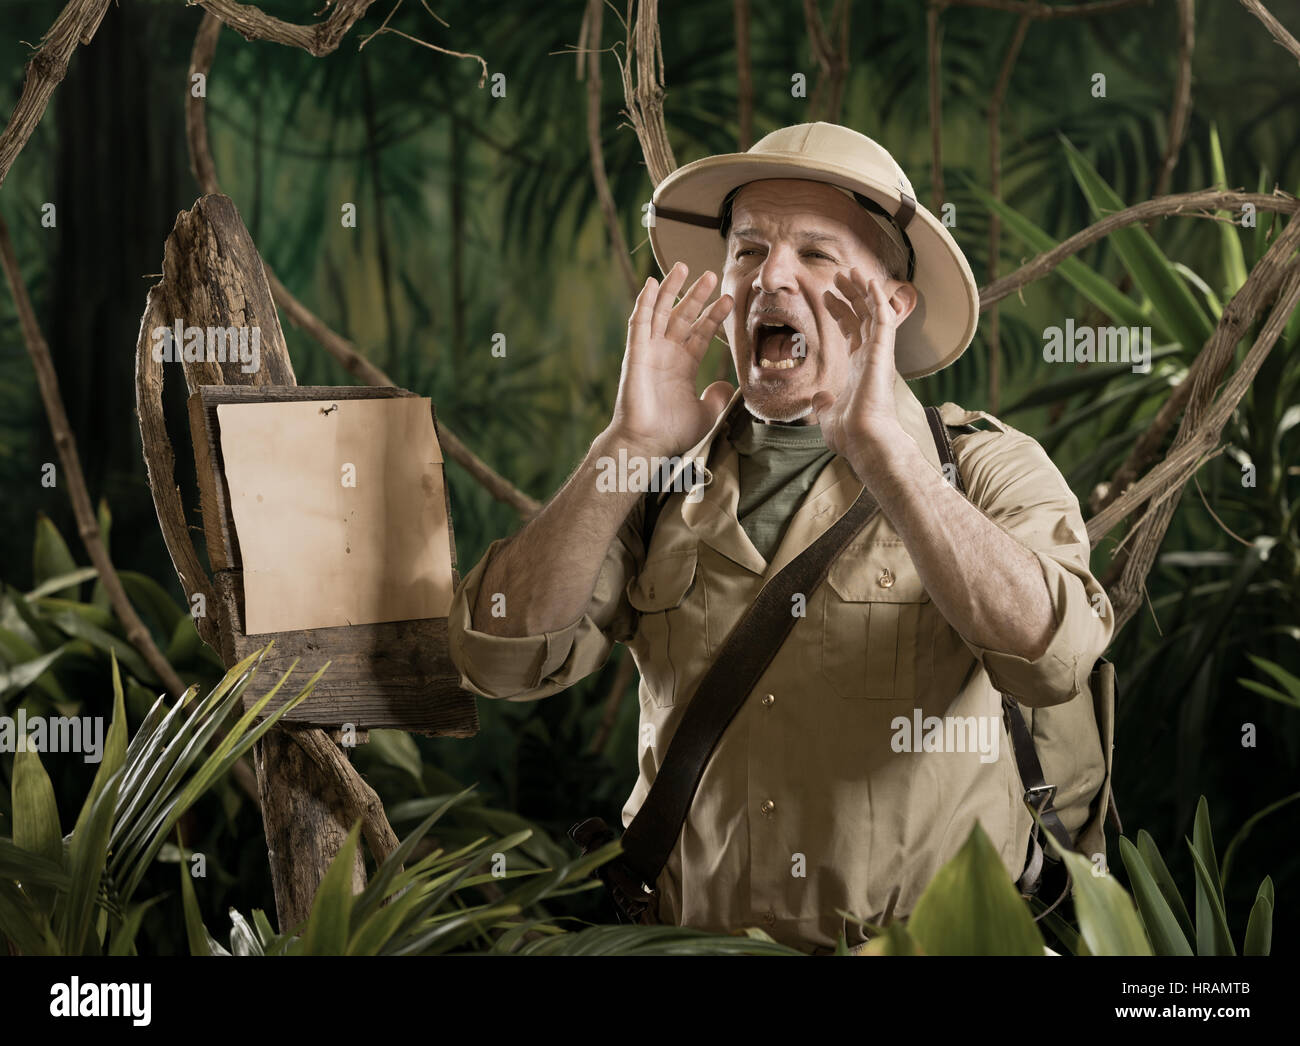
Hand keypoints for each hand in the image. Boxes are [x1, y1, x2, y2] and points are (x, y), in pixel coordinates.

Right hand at [604, 262, 734, 457]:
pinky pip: (639, 322)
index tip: (729, 300)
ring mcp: (650, 351)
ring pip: (661, 312)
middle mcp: (666, 354)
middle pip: (683, 316)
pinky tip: (652, 283)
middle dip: (696, 295)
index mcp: (683, 366)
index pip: (701, 333)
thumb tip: (726, 384)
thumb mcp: (706, 413)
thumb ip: (717, 397)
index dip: (714, 316)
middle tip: (711, 274)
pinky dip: (644, 302)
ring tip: (684, 266)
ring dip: (672, 289)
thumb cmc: (672, 433)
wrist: (648, 443)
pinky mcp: (636, 352)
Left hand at [812, 268, 913, 479]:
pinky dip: (878, 298)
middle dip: (851, 294)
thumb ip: (826, 402)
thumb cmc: (850, 434)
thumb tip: (820, 398)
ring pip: (873, 312)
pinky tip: (869, 281)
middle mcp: (871, 358)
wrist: (863, 440)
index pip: (851, 331)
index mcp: (860, 368)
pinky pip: (883, 318)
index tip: (826, 296)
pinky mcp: (882, 352)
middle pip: (862, 316)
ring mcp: (878, 353)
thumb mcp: (830, 414)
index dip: (840, 311)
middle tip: (838, 274)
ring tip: (850, 271)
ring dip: (862, 290)